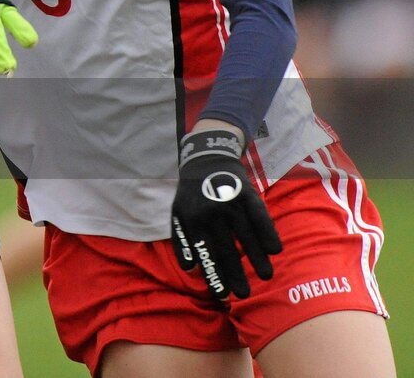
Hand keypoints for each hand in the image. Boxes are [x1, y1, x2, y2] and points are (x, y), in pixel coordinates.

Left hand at [171, 127, 281, 298]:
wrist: (206, 157)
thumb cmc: (192, 192)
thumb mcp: (178, 213)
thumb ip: (182, 240)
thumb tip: (189, 269)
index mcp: (193, 219)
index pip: (204, 254)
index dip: (214, 276)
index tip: (223, 296)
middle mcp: (211, 213)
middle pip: (225, 249)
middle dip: (236, 274)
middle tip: (244, 294)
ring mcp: (230, 202)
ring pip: (245, 236)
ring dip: (256, 258)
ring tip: (265, 276)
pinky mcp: (246, 193)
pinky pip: (259, 216)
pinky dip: (268, 233)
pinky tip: (275, 250)